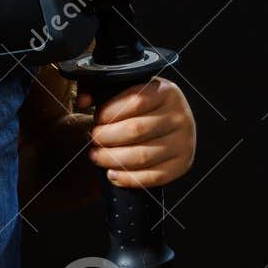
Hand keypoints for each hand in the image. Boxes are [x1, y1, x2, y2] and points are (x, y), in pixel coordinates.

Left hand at [79, 76, 194, 188]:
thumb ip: (100, 87)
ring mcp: (184, 141)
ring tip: (97, 156)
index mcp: (166, 91)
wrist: (171, 120)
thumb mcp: (126, 88)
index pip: (135, 101)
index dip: (110, 112)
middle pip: (136, 130)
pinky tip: (113, 174)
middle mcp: (180, 116)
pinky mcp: (183, 164)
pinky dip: (130, 179)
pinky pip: (155, 177)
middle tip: (93, 138)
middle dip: (107, 137)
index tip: (97, 119)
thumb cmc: (143, 105)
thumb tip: (83, 101)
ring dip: (113, 159)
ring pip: (143, 156)